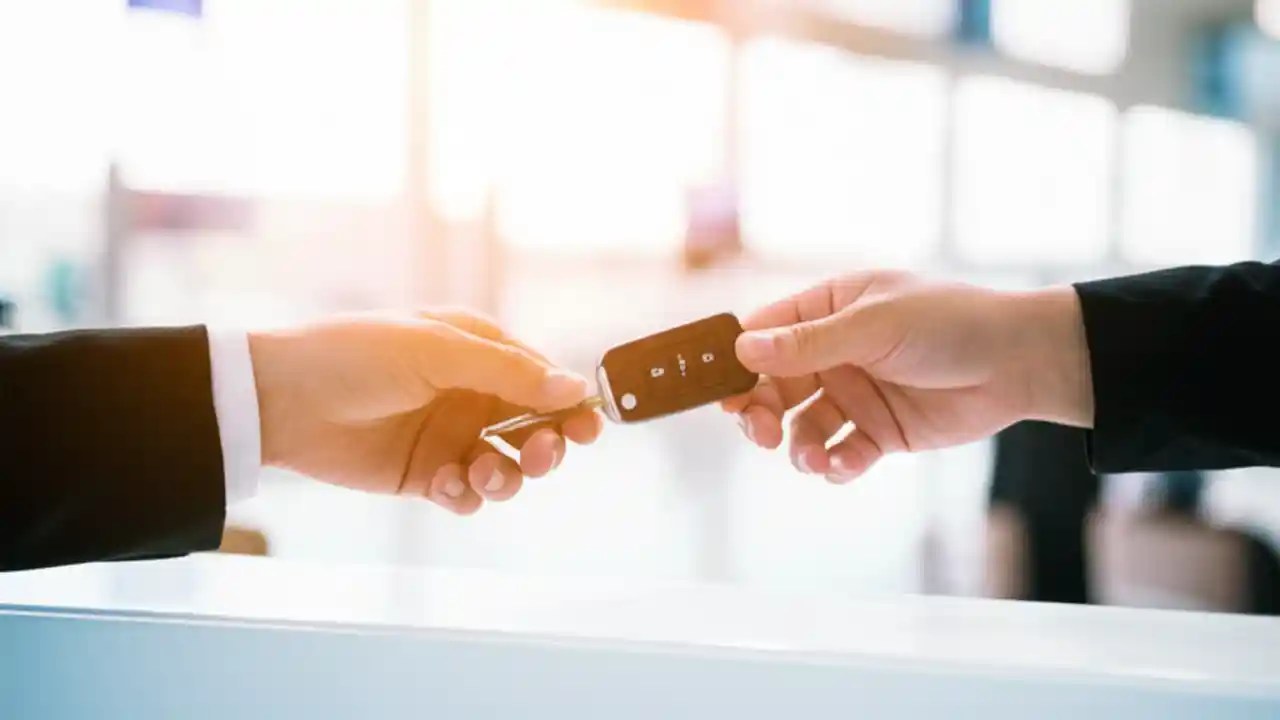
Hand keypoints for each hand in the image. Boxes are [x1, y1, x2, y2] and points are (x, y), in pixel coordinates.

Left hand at [248, 309, 602, 513]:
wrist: (279, 400)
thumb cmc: (355, 355)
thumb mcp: (437, 351)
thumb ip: (509, 372)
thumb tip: (574, 386)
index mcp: (478, 352)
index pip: (543, 379)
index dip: (570, 405)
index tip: (588, 428)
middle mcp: (471, 394)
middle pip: (535, 428)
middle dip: (545, 446)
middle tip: (537, 456)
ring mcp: (449, 435)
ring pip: (507, 467)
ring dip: (506, 476)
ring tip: (481, 474)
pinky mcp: (425, 474)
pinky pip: (468, 494)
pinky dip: (467, 495)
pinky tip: (446, 486)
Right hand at [723, 271, 1091, 481]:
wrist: (1019, 363)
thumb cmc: (949, 323)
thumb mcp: (874, 325)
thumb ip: (809, 342)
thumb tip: (743, 349)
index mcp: (827, 309)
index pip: (763, 333)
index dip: (736, 361)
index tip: (717, 391)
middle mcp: (834, 352)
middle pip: (773, 386)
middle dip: (761, 412)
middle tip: (761, 432)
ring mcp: (855, 392)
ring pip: (802, 426)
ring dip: (797, 445)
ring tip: (809, 458)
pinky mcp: (879, 431)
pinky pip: (840, 451)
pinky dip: (834, 464)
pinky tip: (842, 466)